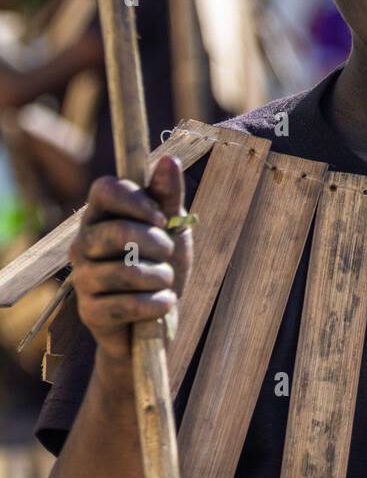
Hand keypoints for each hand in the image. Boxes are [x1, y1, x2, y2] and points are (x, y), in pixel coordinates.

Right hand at [69, 156, 191, 364]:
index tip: (160, 218)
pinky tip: (163, 303)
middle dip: (155, 243)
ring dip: (159, 277)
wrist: (158, 317)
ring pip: (123, 271)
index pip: (104, 189)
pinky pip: (124, 304)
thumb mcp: (172, 226)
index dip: (134, 200)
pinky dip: (154, 304)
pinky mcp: (88, 312)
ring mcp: (82, 278)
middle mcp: (83, 243)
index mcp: (101, 215)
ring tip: (167, 280)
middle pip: (116, 232)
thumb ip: (168, 195)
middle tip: (168, 252)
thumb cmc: (162, 262)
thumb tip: (169, 160)